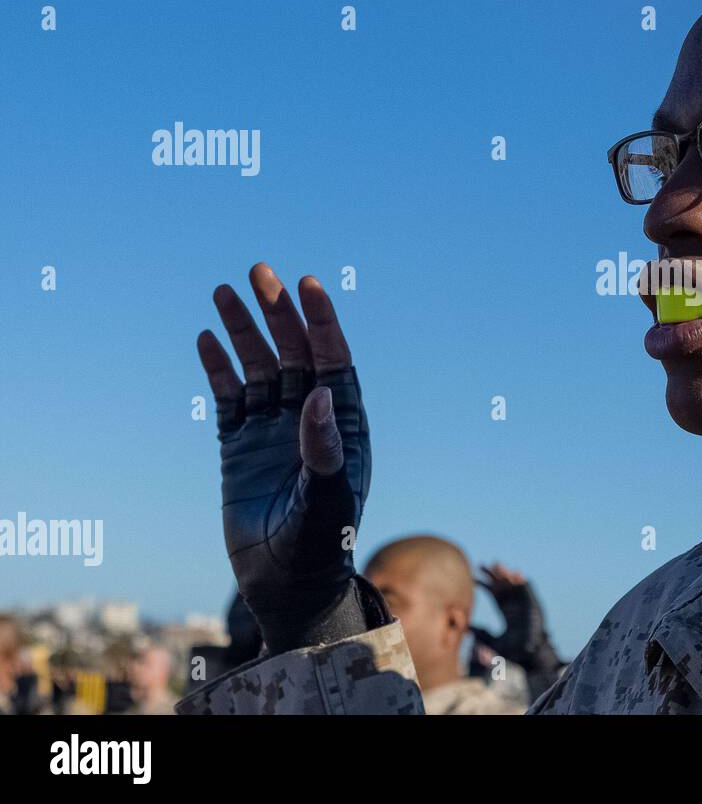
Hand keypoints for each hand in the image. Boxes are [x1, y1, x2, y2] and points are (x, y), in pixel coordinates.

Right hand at [197, 264, 370, 653]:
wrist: (286, 583)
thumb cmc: (320, 544)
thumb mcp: (328, 497)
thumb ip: (324, 449)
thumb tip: (322, 395)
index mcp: (343, 424)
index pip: (333, 359)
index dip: (321, 322)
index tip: (307, 284)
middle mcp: (310, 420)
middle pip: (294, 353)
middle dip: (278, 313)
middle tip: (259, 272)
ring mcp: (273, 432)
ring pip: (258, 369)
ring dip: (243, 332)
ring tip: (222, 292)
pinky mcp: (240, 449)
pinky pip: (229, 399)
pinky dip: (218, 371)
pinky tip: (206, 340)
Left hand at [471, 563, 560, 673]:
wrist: (530, 652)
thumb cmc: (513, 649)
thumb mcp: (492, 641)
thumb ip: (480, 634)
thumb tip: (466, 629)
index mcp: (503, 609)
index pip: (492, 592)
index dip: (483, 583)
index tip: (474, 575)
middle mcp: (512, 602)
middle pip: (501, 583)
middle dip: (492, 573)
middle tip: (482, 565)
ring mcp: (522, 600)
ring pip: (512, 582)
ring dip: (505, 573)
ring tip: (497, 566)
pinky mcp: (532, 601)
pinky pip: (527, 587)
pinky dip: (521, 579)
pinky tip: (515, 574)